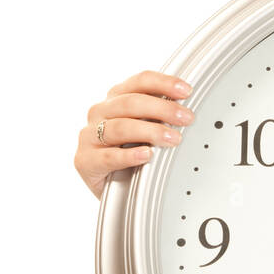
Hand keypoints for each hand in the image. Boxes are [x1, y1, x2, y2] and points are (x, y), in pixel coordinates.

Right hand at [74, 69, 194, 200]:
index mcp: (116, 98)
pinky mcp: (85, 160)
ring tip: (173, 139)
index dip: (163, 83)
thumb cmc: (130, 153)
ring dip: (150, 131)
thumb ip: (159, 116)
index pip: (139, 81)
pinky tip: (147, 155)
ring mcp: (89, 136)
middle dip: (162, 108)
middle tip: (186, 118)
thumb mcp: (146, 129)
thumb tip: (188, 108)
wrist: (112, 191)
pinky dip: (129, 155)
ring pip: (120, 127)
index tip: (186, 91)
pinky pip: (108, 156)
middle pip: (131, 103)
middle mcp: (100, 112)